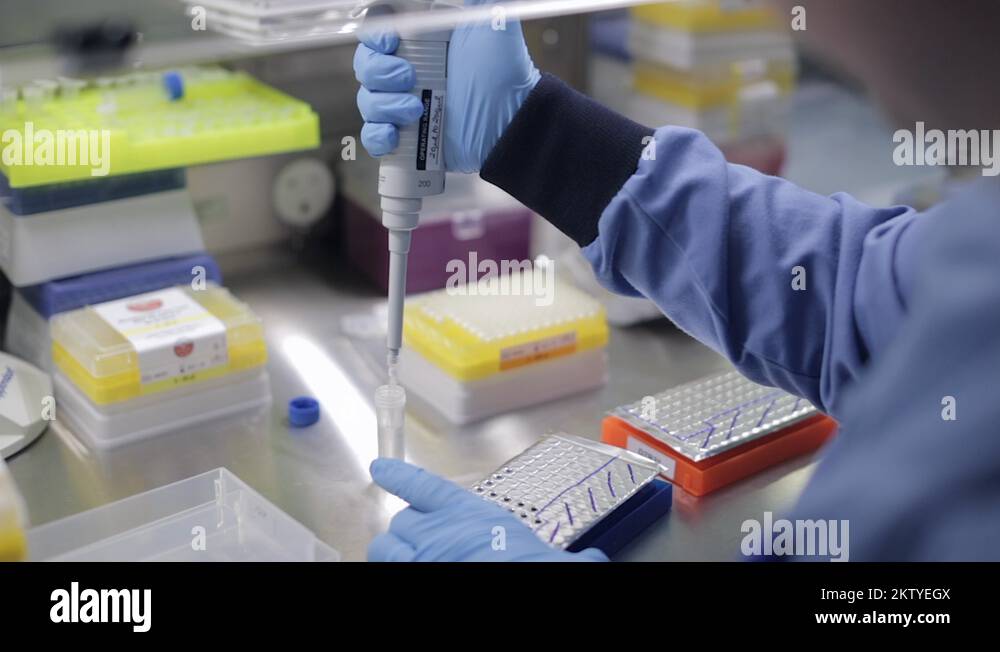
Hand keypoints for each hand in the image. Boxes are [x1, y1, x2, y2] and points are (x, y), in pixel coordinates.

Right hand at [353, 0, 540, 172]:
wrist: (513, 120)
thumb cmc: (505, 71)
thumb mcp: (493, 22)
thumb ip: (479, 0)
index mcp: (420, 41)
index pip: (376, 30)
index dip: (374, 35)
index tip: (389, 40)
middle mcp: (407, 70)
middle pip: (366, 65)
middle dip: (379, 71)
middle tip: (408, 77)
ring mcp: (404, 104)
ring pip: (368, 100)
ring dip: (383, 105)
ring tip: (415, 110)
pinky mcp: (408, 136)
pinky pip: (374, 136)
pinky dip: (377, 136)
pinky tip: (394, 135)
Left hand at [368, 458, 608, 561]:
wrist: (525, 588)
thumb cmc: (534, 569)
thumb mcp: (552, 558)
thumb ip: (567, 554)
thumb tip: (595, 560)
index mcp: (470, 516)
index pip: (425, 488)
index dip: (399, 477)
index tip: (380, 467)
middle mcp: (438, 534)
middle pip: (403, 522)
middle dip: (410, 532)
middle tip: (423, 542)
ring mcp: (421, 560)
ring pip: (385, 548)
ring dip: (393, 552)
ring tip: (408, 558)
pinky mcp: (410, 580)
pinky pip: (387, 570)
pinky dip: (392, 567)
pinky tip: (393, 566)